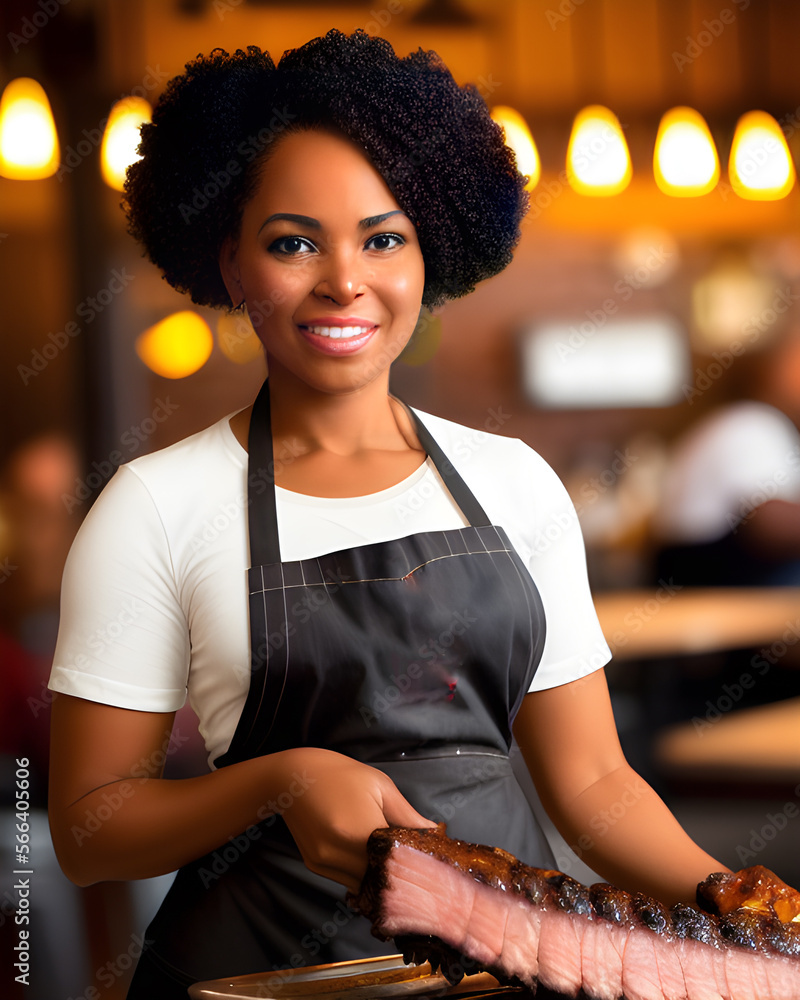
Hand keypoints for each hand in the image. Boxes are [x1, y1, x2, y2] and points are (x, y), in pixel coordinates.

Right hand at [269, 747, 435, 891]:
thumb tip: (434, 833)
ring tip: (389, 859)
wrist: (294, 776)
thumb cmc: (340, 774)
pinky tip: (365, 855)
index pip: (396, 863)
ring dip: (377, 876)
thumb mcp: (380, 786)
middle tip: (413, 864)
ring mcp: (324, 861)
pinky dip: (359, 872)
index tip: (427, 861)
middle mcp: (338, 852)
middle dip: (397, 873)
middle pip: (379, 880)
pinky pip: (345, 879)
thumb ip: (407, 815)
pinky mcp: (314, 864)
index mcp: (359, 830)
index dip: (414, 864)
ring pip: (362, 884)